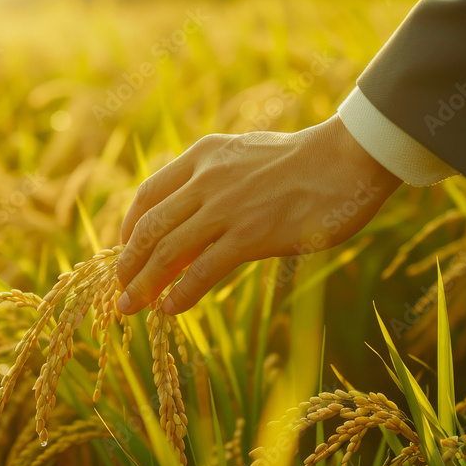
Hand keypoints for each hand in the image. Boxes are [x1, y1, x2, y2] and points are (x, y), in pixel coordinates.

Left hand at [115, 113, 401, 314]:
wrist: (345, 160)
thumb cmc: (301, 163)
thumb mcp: (244, 158)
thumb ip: (213, 183)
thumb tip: (190, 224)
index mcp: (202, 157)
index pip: (148, 195)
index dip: (129, 228)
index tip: (125, 252)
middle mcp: (206, 180)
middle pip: (149, 228)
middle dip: (127, 263)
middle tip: (120, 290)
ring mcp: (226, 208)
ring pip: (167, 252)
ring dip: (144, 284)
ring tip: (131, 307)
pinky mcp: (250, 235)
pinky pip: (202, 271)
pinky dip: (181, 293)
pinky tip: (171, 309)